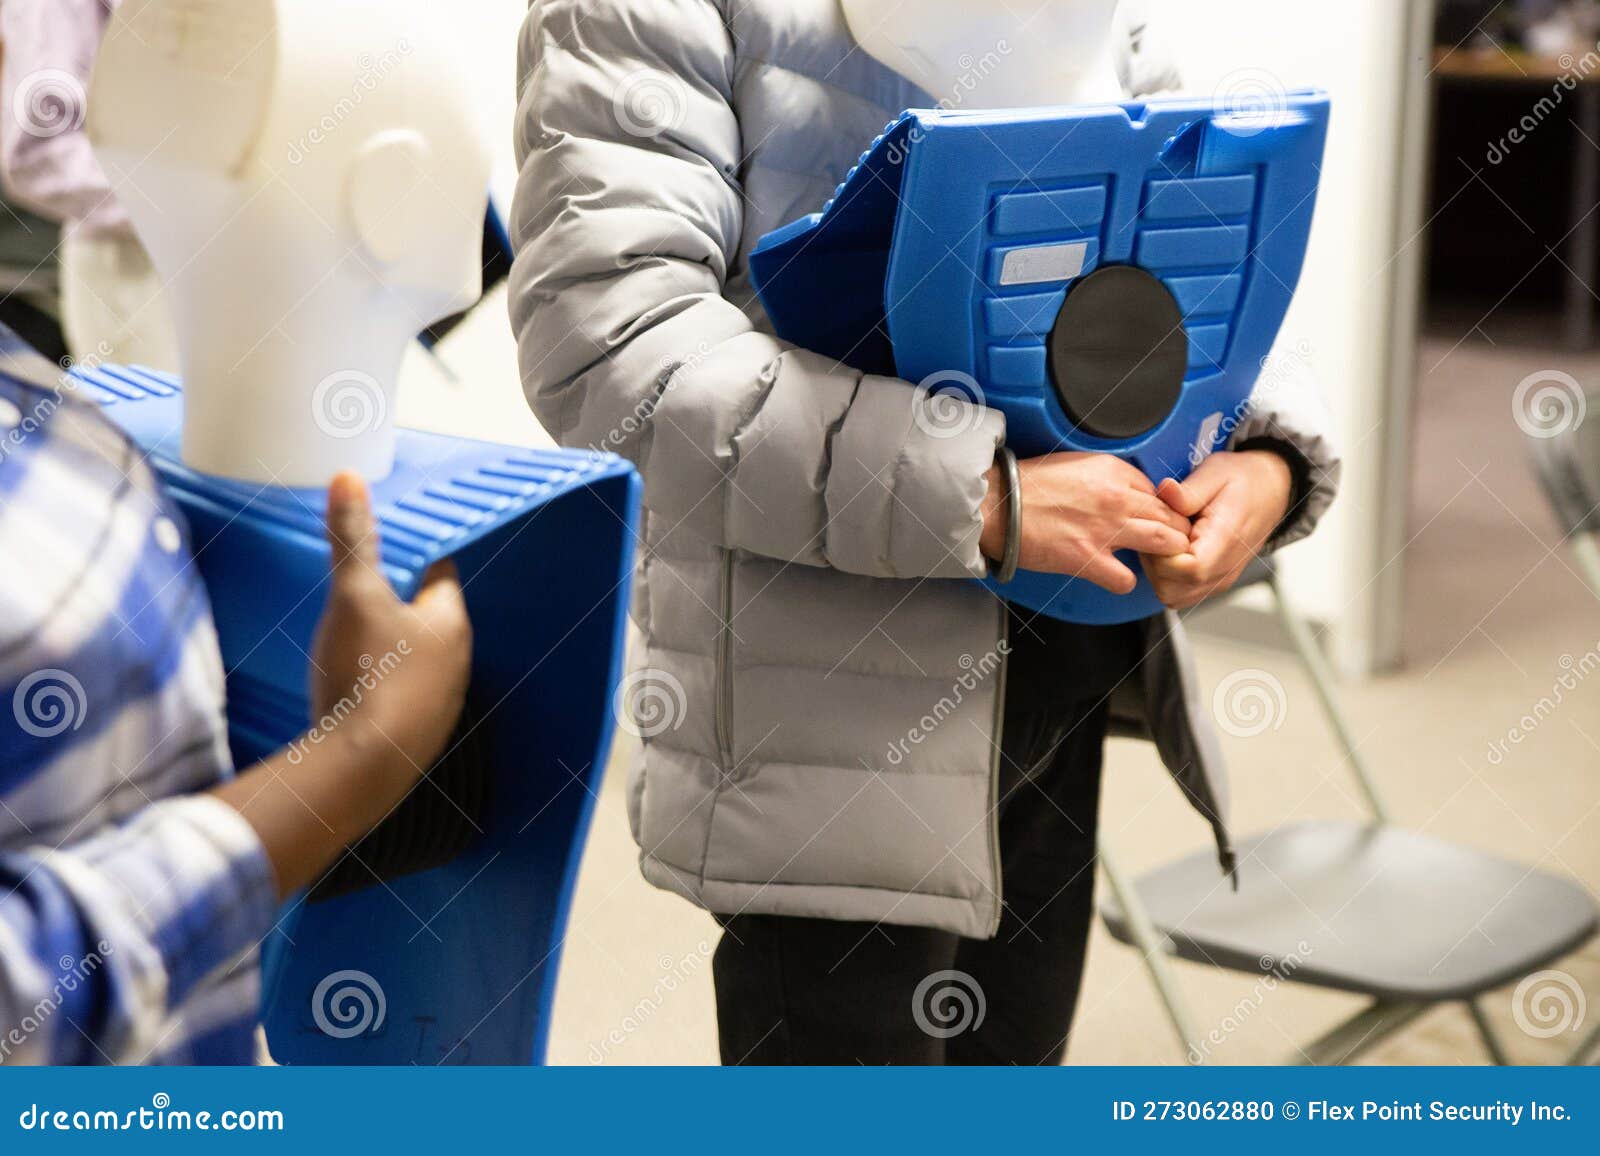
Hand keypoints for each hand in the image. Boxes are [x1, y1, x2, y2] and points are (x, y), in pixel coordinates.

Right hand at [212, 472, 473, 897]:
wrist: (360, 768)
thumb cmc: (366, 672)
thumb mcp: (353, 595)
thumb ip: (352, 539)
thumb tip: (349, 478)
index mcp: (450, 621)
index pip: (440, 573)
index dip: (414, 556)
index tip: (389, 547)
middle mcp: (456, 662)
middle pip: (429, 618)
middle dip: (400, 604)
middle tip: (362, 590)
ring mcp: (440, 703)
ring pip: (417, 661)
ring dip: (391, 650)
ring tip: (353, 640)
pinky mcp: (417, 737)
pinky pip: (401, 699)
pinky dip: (381, 688)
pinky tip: (353, 690)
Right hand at [981, 451, 1191, 593]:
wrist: (998, 505)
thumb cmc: (1031, 486)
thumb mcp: (1079, 464)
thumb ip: (1112, 477)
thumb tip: (1132, 493)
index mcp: (1116, 471)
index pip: (1164, 493)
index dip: (1166, 511)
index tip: (1159, 522)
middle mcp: (1118, 497)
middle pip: (1174, 518)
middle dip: (1178, 534)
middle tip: (1169, 546)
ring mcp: (1105, 529)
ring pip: (1166, 544)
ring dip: (1164, 556)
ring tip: (1152, 562)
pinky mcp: (1087, 558)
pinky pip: (1127, 579)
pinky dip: (1124, 581)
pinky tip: (1113, 575)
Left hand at [1141, 450, 1291, 609]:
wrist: (1269, 490)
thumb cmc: (1242, 480)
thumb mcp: (1215, 473)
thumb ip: (1188, 491)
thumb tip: (1164, 489)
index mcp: (1225, 541)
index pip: (1185, 569)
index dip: (1161, 552)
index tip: (1159, 528)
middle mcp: (1224, 570)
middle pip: (1171, 588)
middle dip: (1153, 562)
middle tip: (1158, 532)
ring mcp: (1219, 581)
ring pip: (1171, 596)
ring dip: (1157, 571)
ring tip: (1165, 540)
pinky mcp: (1212, 584)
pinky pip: (1178, 594)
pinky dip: (1166, 577)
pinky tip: (1171, 549)